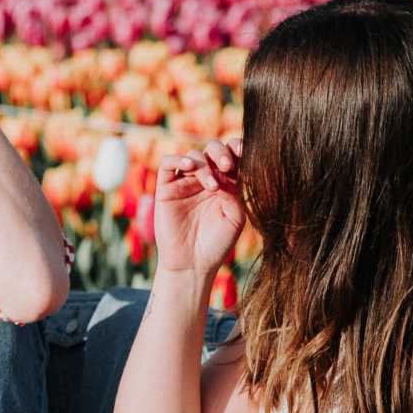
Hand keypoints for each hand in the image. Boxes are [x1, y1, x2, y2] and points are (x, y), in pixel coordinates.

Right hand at [153, 138, 244, 279]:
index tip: (246, 152)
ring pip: (193, 155)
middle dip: (221, 152)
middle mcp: (206, 179)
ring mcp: (185, 182)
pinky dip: (178, 159)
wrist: (193, 264)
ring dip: (204, 165)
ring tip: (212, 186)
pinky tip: (189, 167)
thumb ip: (235, 190)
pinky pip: (168, 163)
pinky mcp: (166, 188)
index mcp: (226, 183)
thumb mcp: (235, 216)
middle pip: (212, 150)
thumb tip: (226, 169)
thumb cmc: (217, 243)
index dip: (237, 148)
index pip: (232, 156)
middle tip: (227, 166)